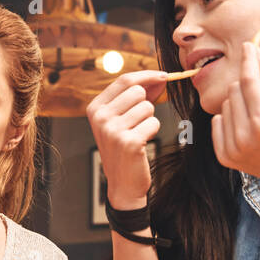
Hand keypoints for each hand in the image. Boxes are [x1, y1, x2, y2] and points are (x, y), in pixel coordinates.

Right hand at [86, 70, 167, 207]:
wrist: (123, 183)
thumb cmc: (124, 147)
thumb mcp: (121, 118)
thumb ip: (136, 96)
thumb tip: (160, 76)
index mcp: (95, 108)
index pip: (124, 80)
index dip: (147, 75)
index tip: (164, 76)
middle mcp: (100, 118)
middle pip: (137, 91)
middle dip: (147, 103)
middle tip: (140, 120)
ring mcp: (113, 130)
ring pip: (147, 108)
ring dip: (149, 120)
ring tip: (138, 134)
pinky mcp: (129, 142)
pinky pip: (154, 123)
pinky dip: (153, 132)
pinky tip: (142, 144)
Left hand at [211, 41, 259, 194]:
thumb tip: (255, 55)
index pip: (249, 80)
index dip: (248, 60)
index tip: (248, 46)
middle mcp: (245, 136)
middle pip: (234, 90)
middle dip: (248, 85)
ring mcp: (232, 148)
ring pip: (224, 105)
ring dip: (239, 103)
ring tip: (259, 116)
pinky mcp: (223, 156)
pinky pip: (217, 121)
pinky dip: (230, 119)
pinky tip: (248, 128)